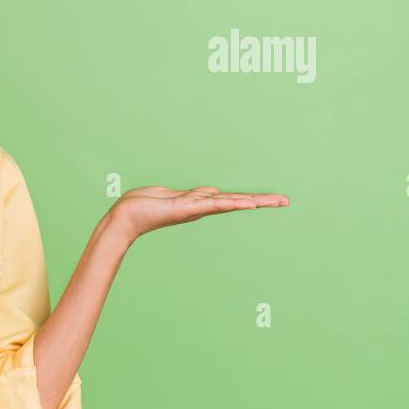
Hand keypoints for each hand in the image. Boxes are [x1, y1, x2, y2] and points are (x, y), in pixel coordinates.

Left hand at [109, 186, 288, 242]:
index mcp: (198, 203)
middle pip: (235, 202)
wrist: (124, 217)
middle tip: (285, 201)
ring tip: (273, 202)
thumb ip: (193, 195)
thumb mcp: (173, 196)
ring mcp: (193, 209)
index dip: (252, 199)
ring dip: (250, 201)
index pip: (229, 199)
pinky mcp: (184, 208)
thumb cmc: (143, 206)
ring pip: (228, 203)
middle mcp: (199, 208)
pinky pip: (210, 204)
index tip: (274, 200)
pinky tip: (244, 203)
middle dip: (260, 201)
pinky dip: (228, 203)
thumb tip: (212, 191)